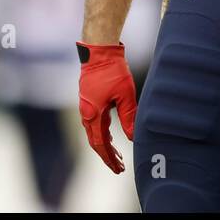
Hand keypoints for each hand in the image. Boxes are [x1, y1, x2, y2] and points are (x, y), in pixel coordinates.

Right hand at [76, 41, 137, 172]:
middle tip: (119, 167)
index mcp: (92, 114)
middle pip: (95, 141)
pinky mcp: (89, 99)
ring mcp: (86, 106)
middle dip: (107, 155)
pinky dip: (102, 132)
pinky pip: (95, 122)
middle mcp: (86, 112)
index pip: (100, 144)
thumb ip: (129, 117)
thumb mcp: (125, 95)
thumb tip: (133, 137)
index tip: (118, 169)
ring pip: (94, 132)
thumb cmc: (112, 70)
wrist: (99, 51)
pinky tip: (110, 135)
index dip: (109, 158)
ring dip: (105, 144)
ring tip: (117, 155)